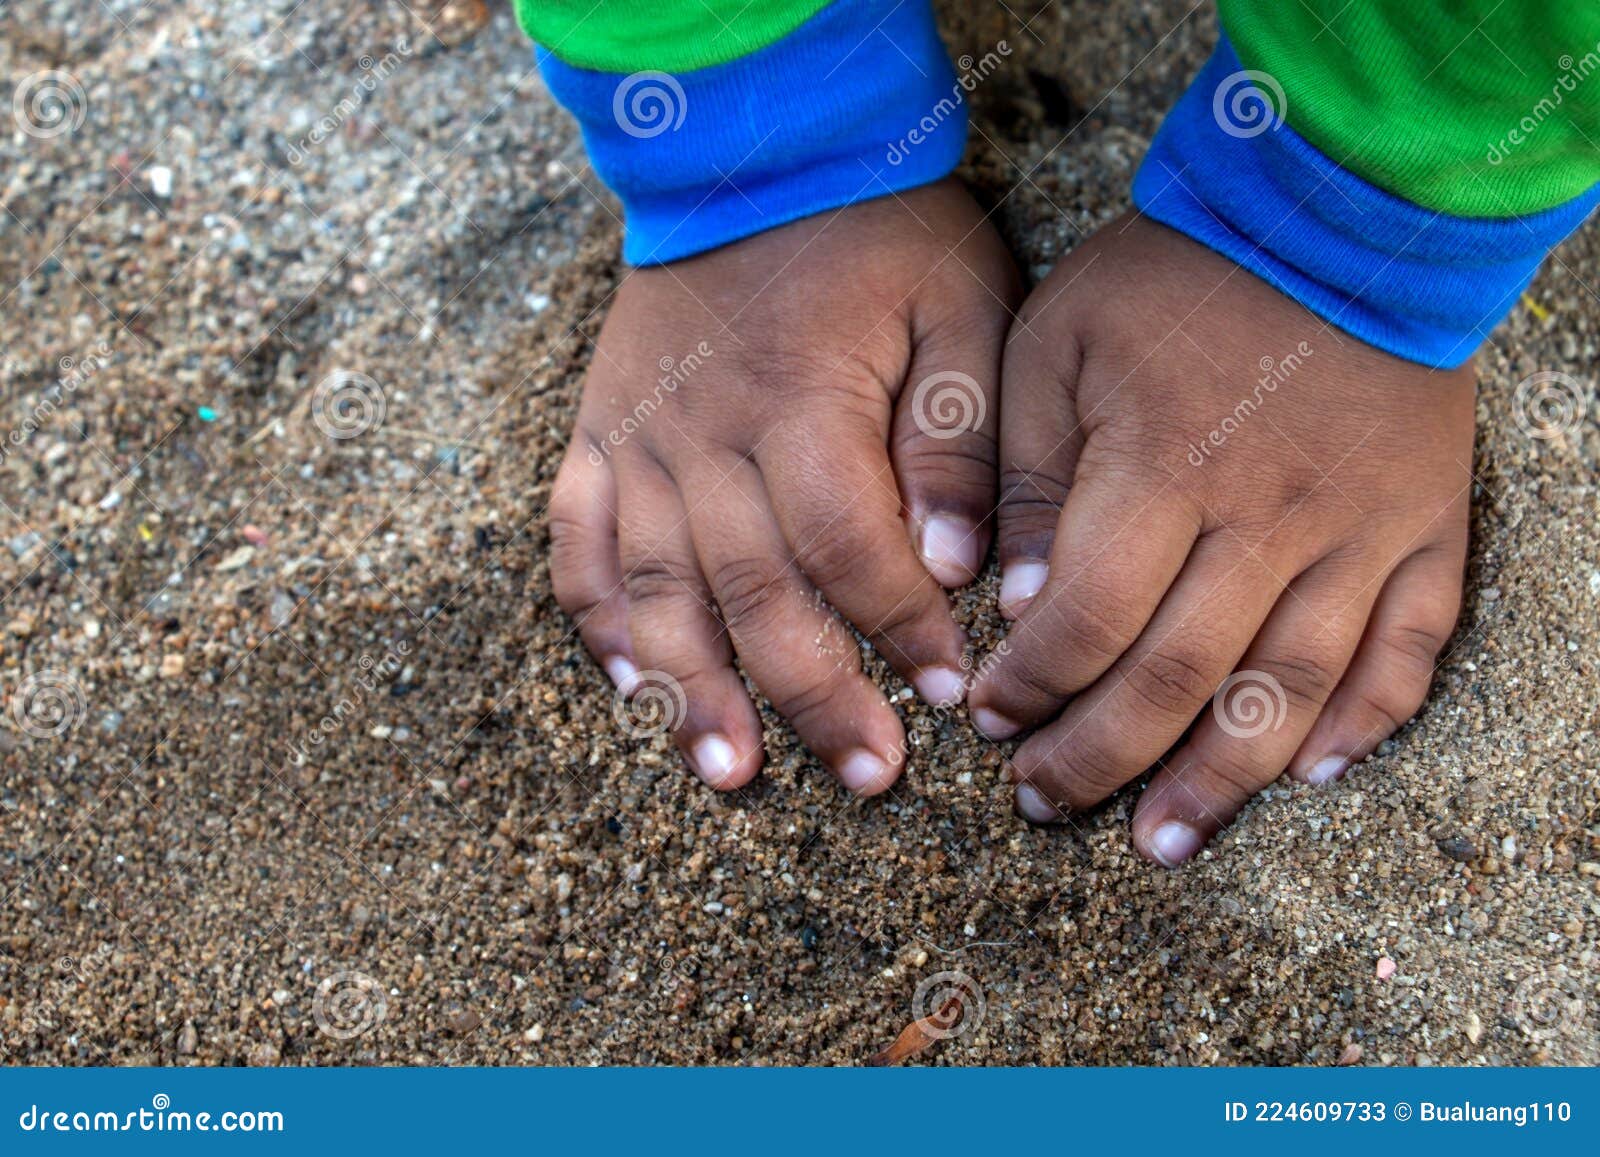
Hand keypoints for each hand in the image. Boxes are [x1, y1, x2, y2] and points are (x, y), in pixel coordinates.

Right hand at [550, 180, 1019, 794]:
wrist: (756, 153)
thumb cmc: (875, 233)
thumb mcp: (956, 305)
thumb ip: (955, 436)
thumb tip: (958, 562)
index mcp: (803, 404)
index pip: (852, 551)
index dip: (899, 631)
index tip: (947, 694)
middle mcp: (705, 437)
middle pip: (753, 594)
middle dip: (813, 696)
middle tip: (868, 777)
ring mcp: (638, 441)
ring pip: (653, 589)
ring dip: (691, 692)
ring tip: (729, 773)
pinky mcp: (599, 436)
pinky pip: (577, 542)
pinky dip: (597, 619)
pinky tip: (628, 686)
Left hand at [970, 215, 1472, 864]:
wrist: (1340, 209)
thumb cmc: (1177, 275)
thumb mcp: (1058, 342)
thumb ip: (1026, 473)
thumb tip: (1017, 598)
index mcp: (1165, 467)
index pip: (1090, 619)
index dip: (1033, 684)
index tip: (991, 718)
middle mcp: (1267, 519)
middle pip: (1177, 678)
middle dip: (1098, 757)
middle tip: (1043, 802)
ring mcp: (1359, 533)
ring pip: (1288, 690)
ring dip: (1219, 781)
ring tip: (1162, 841)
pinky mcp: (1424, 530)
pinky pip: (1408, 650)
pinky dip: (1364, 722)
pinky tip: (1314, 777)